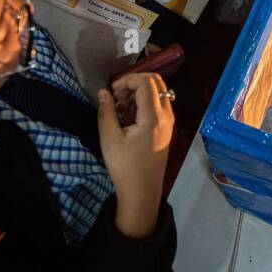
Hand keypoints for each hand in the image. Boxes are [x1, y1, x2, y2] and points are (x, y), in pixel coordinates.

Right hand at [97, 73, 174, 237]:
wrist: (142, 192)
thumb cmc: (125, 167)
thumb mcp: (110, 139)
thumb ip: (106, 112)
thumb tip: (103, 92)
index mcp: (154, 117)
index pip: (146, 82)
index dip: (128, 79)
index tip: (112, 91)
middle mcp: (167, 116)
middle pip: (156, 83)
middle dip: (134, 82)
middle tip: (116, 95)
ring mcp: (168, 122)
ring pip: (158, 93)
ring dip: (138, 92)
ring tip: (119, 107)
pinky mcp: (166, 129)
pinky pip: (158, 105)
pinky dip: (144, 102)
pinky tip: (128, 115)